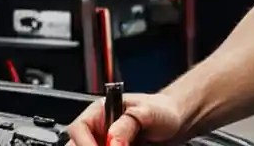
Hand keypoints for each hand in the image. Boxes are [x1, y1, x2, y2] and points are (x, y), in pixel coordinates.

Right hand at [66, 91, 189, 145]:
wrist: (176, 124)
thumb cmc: (162, 110)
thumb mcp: (147, 112)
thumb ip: (128, 123)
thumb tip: (112, 140)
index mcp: (99, 111)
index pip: (79, 129)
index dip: (86, 143)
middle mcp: (98, 130)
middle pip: (77, 145)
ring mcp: (103, 144)